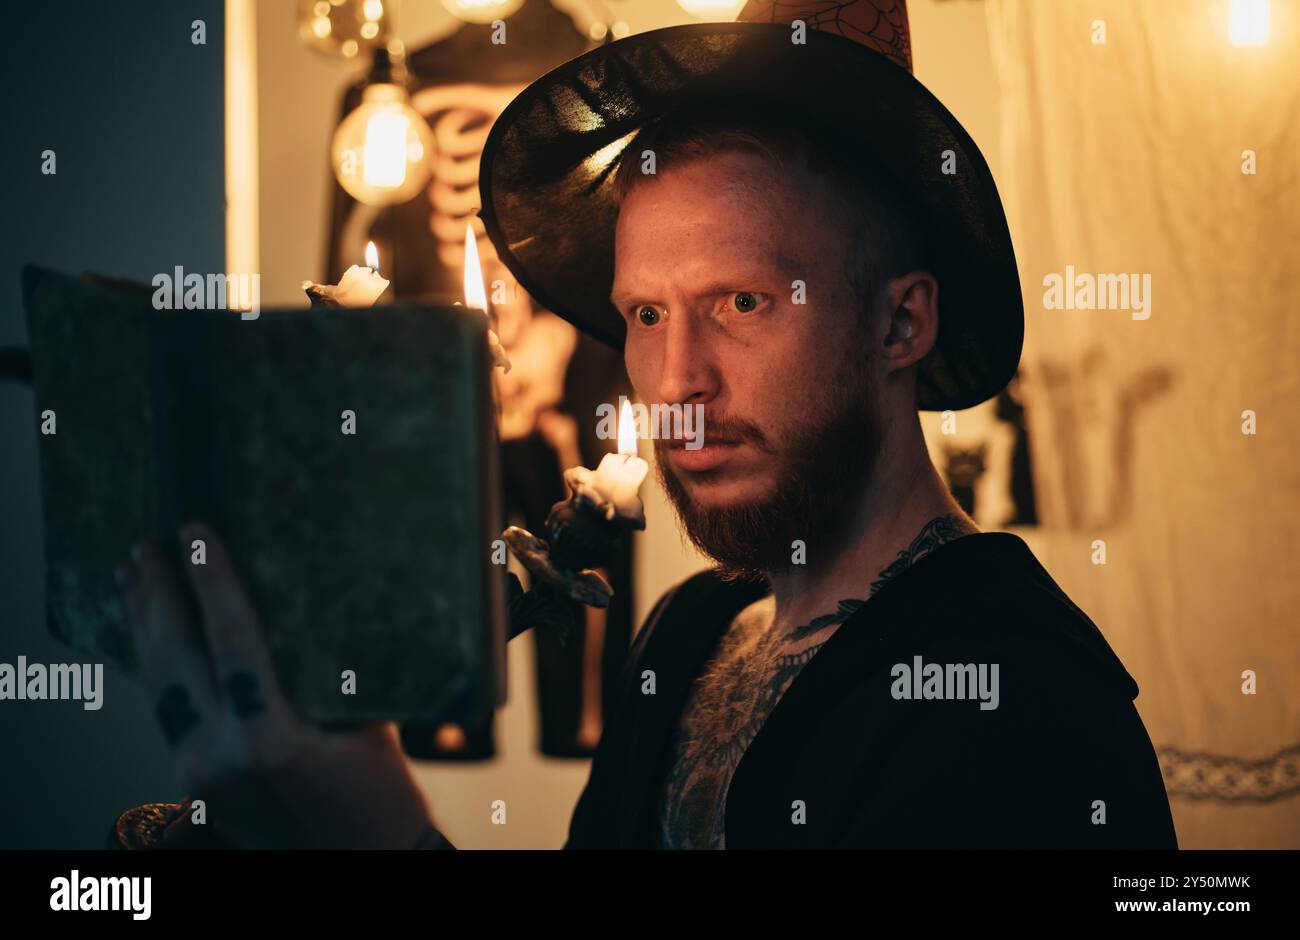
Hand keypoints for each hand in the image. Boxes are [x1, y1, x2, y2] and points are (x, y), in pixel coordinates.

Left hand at [117, 521, 432, 848]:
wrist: (361, 858)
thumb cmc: (379, 789)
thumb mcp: (366, 716)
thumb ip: (326, 666)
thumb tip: (308, 598)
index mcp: (270, 738)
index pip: (231, 637)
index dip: (212, 578)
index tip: (197, 532)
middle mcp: (222, 757)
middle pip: (176, 659)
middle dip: (157, 596)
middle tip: (147, 545)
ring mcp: (200, 774)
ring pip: (160, 687)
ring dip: (145, 627)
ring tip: (134, 575)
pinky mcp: (195, 783)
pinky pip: (169, 712)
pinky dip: (159, 666)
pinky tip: (154, 637)